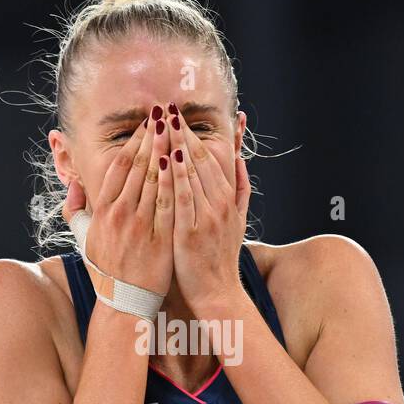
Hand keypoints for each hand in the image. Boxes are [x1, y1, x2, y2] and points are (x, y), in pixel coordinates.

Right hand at [61, 105, 173, 294]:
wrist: (124, 301)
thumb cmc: (106, 269)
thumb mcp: (84, 238)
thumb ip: (76, 210)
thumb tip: (73, 188)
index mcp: (104, 210)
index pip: (121, 166)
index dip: (135, 141)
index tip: (146, 123)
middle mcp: (121, 214)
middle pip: (140, 167)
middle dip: (153, 136)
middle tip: (165, 113)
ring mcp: (141, 226)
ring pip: (156, 181)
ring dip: (167, 151)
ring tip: (178, 129)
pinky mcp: (161, 239)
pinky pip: (171, 204)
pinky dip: (177, 182)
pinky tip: (186, 164)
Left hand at [165, 106, 250, 311]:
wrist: (219, 294)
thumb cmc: (221, 258)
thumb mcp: (240, 221)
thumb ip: (242, 190)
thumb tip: (242, 161)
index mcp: (228, 199)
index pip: (209, 158)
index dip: (193, 135)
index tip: (178, 116)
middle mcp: (219, 204)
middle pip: (199, 160)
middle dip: (182, 132)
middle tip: (167, 108)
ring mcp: (207, 217)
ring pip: (190, 174)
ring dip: (175, 146)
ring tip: (162, 123)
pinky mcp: (192, 232)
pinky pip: (182, 198)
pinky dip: (174, 176)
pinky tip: (164, 158)